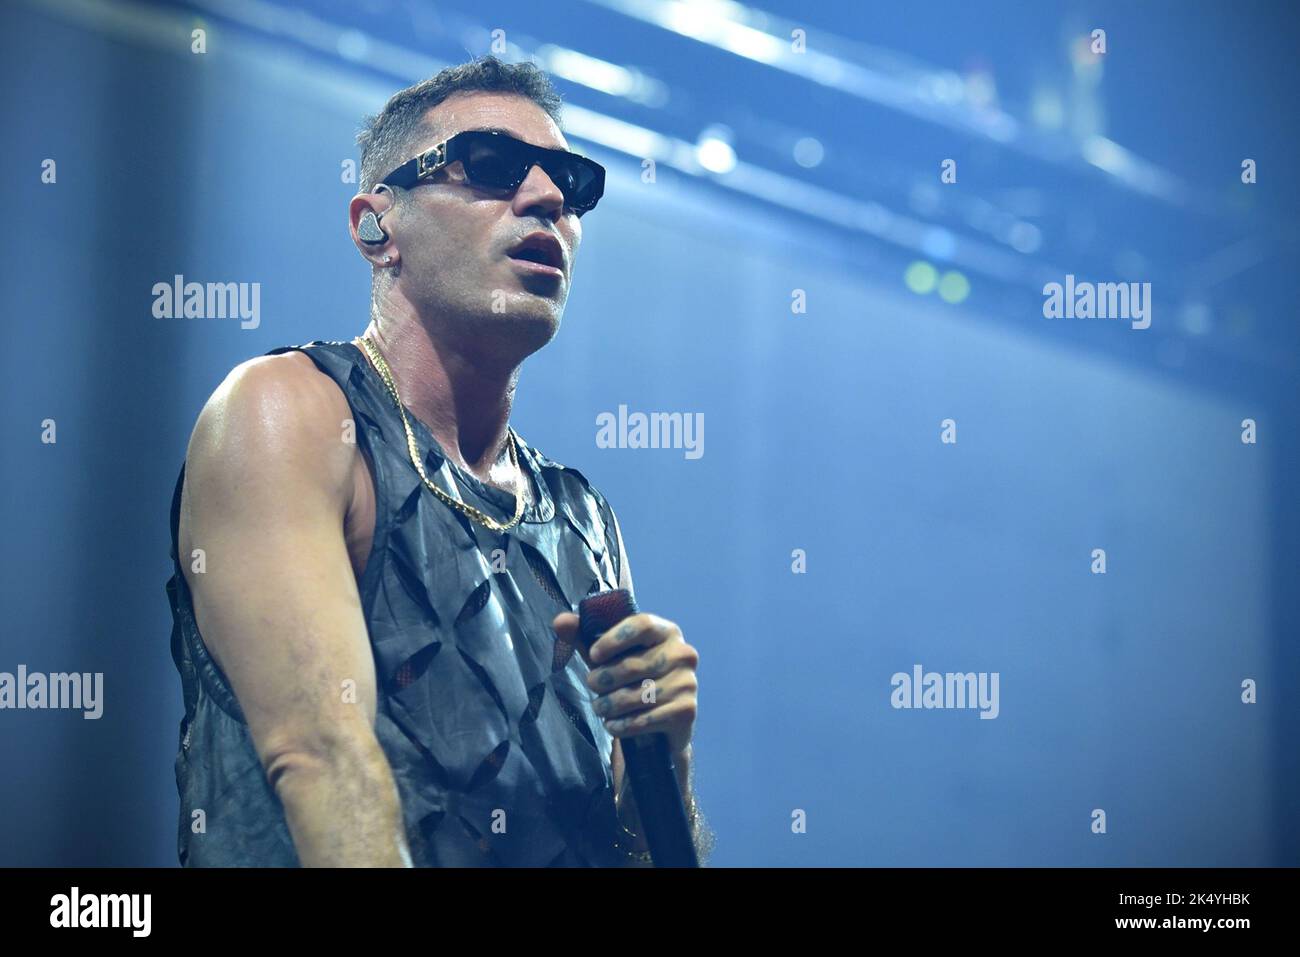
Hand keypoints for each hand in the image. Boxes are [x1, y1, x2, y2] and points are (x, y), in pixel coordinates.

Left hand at [551, 611, 698, 756]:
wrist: (660, 724)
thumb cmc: (631, 680)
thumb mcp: (608, 658)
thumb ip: (584, 638)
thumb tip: (560, 621)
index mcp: (666, 632)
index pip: (642, 624)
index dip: (613, 638)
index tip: (593, 655)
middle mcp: (683, 654)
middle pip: (633, 665)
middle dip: (603, 680)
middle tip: (592, 686)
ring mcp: (688, 683)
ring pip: (636, 695)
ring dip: (609, 706)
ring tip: (600, 708)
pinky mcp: (686, 711)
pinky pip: (644, 719)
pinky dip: (622, 725)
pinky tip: (613, 725)